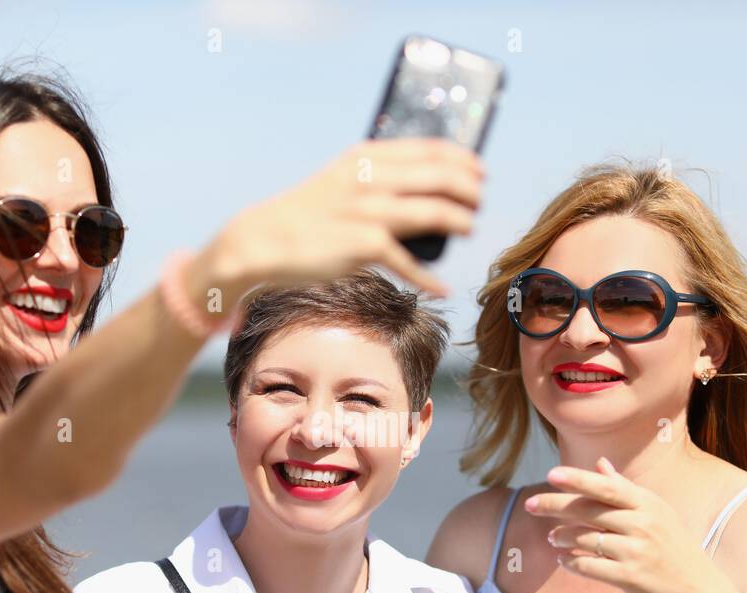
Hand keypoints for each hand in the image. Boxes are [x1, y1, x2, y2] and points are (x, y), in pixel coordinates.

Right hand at [196, 138, 483, 303]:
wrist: (266, 240)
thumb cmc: (310, 214)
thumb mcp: (342, 178)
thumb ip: (378, 175)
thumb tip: (422, 184)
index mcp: (367, 156)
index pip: (430, 149)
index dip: (463, 160)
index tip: (480, 172)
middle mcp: (371, 178)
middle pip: (440, 178)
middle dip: (469, 190)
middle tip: (479, 203)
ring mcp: (369, 211)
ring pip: (434, 213)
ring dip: (461, 222)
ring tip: (470, 229)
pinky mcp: (365, 246)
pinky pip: (410, 263)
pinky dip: (429, 278)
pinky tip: (442, 289)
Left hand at [525, 457, 736, 592]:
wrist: (700, 590)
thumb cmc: (675, 547)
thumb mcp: (658, 512)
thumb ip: (626, 489)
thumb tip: (600, 464)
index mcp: (648, 504)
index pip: (607, 487)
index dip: (577, 479)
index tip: (550, 475)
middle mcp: (643, 524)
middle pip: (589, 510)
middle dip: (555, 505)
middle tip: (531, 505)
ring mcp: (636, 551)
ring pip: (585, 538)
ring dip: (561, 536)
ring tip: (551, 537)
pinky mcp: (630, 577)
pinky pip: (590, 566)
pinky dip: (571, 562)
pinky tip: (563, 560)